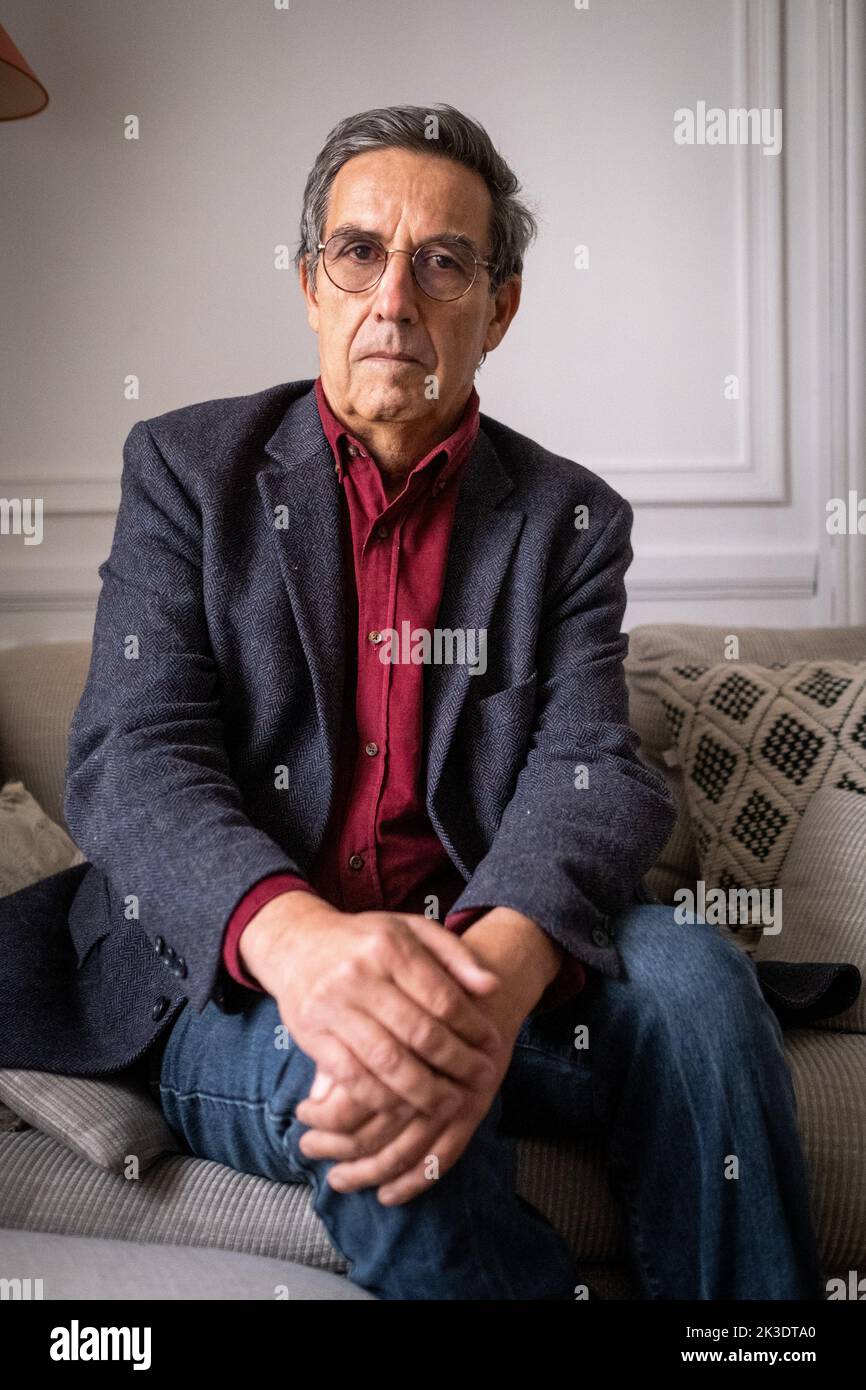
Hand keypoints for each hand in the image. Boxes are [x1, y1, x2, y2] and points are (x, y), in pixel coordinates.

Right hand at [294, 908, 562, 1203]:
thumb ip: (454, 955)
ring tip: (451, 1103)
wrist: (296, 945)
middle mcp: (358, 976)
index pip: (441, 998)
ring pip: (387, 1062)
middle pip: (419, 1033)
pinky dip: (382, 1098)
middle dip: (457, 1063)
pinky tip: (405, 1105)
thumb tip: (493, 986)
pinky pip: (353, 1078)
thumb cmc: (365, 941)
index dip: (473, 1027)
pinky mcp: (312, 1036)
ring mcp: (332, 1008)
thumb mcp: (410, 930)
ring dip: (425, 1091)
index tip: (492, 1044)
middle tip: (482, 1078)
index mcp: (389, 946)